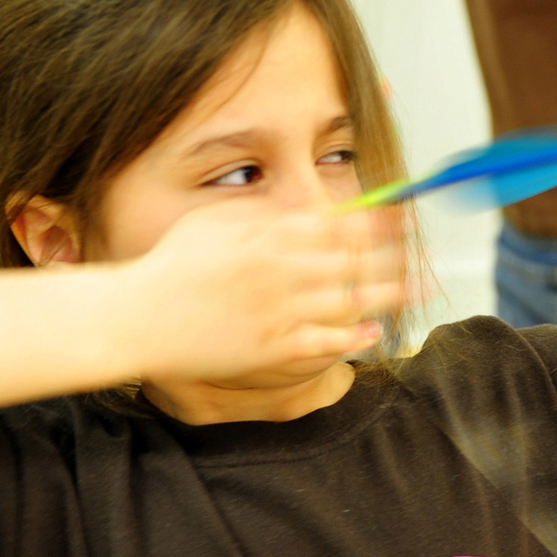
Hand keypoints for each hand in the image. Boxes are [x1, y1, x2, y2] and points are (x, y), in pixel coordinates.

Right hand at [123, 200, 409, 384]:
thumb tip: (300, 210)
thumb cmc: (171, 267)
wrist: (141, 318)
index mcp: (269, 234)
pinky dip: (355, 337)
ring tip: (411, 292)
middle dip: (391, 258)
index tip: (400, 217)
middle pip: (354, 262)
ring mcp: (281, 310)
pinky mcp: (275, 347)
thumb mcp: (215, 223)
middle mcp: (283, 269)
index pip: (338, 224)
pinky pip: (328, 342)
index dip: (377, 222)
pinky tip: (375, 332)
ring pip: (349, 301)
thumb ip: (260, 215)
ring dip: (385, 296)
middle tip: (415, 256)